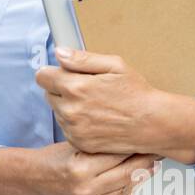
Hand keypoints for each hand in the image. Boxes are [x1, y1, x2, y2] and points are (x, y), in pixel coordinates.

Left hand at [34, 48, 194, 161]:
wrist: (153, 124)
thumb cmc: (137, 93)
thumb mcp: (114, 65)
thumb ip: (82, 59)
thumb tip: (59, 53)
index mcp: (75, 87)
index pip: (42, 76)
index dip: (54, 72)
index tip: (64, 74)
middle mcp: (70, 110)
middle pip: (48, 93)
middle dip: (62, 89)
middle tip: (86, 89)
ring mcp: (73, 129)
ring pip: (57, 112)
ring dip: (69, 107)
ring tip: (94, 105)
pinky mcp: (79, 142)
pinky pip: (67, 128)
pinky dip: (76, 124)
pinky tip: (95, 119)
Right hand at [36, 141, 159, 194]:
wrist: (33, 180)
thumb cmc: (54, 158)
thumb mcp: (75, 144)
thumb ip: (101, 146)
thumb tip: (132, 141)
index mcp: (81, 168)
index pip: (118, 156)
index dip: (136, 148)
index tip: (149, 141)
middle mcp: (85, 190)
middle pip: (126, 175)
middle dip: (144, 163)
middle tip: (156, 154)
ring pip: (124, 192)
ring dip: (140, 179)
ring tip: (149, 167)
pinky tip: (136, 185)